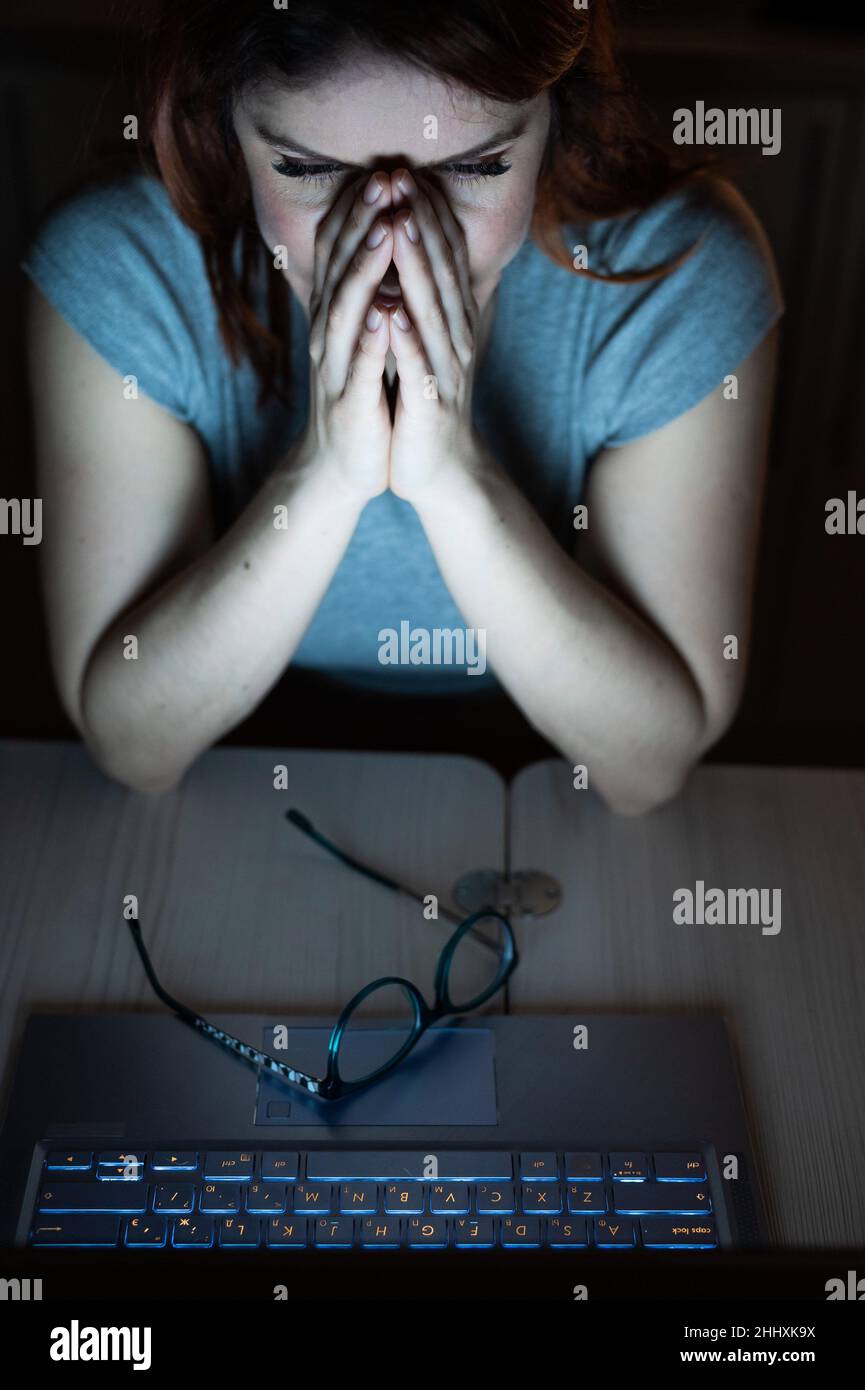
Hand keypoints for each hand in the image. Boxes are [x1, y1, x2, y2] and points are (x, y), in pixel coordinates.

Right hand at [298, 171, 396, 504]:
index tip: (383, 169)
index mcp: (334, 314)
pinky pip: (360, 367)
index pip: (340, 251)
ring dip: (365, 268)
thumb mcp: (361, 336)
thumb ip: (365, 291)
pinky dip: (371, 339)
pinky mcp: (350, 403)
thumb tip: (381, 238)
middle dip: (363, 222)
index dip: (358, 210)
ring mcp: (336, 367)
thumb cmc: (362, 395)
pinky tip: (384, 314)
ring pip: (347, 309)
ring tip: (385, 229)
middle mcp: (328, 333)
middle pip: (340, 267)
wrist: (344, 465)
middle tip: (384, 178)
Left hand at [384, 169, 486, 503]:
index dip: (427, 215)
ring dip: (415, 269)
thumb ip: (425, 299)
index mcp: (450, 320)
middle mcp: (454, 338)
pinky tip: (393, 315)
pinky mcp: (431, 405)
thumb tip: (417, 249)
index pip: (443, 258)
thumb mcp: (423, 342)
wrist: (436, 468)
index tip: (406, 173)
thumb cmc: (422, 402)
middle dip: (420, 225)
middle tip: (404, 178)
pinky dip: (405, 342)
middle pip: (439, 273)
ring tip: (399, 227)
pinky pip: (417, 369)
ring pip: (430, 312)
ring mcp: (445, 371)